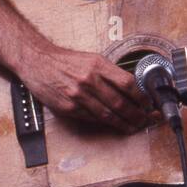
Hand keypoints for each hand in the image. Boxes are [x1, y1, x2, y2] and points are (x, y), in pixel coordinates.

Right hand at [17, 46, 162, 133]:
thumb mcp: (92, 59)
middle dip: (137, 115)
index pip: (128, 83)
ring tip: (134, 127)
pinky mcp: (68, 108)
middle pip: (120, 103)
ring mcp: (78, 96)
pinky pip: (92, 119)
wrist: (37, 61)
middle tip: (146, 120)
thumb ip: (110, 73)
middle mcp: (89, 80)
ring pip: (108, 115)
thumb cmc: (66, 61)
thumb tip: (131, 89)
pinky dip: (105, 123)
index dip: (141, 97)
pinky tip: (114, 125)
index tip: (148, 104)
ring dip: (124, 123)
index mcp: (98, 65)